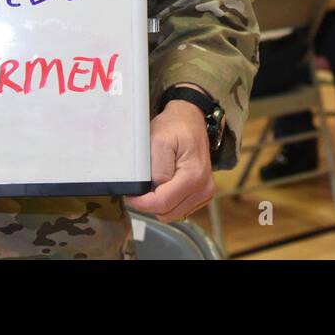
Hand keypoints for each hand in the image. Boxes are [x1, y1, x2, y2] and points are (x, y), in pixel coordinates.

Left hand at [123, 98, 214, 221]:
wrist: (190, 120)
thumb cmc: (174, 127)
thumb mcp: (158, 141)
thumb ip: (156, 169)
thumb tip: (150, 191)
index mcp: (194, 176)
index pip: (161, 204)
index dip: (141, 203)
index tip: (129, 194)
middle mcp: (204, 189)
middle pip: (167, 213)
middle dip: (149, 203)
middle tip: (140, 185)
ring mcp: (205, 193)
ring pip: (172, 214)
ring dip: (159, 202)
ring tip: (153, 182)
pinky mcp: (202, 194)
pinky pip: (179, 209)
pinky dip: (168, 201)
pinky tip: (164, 184)